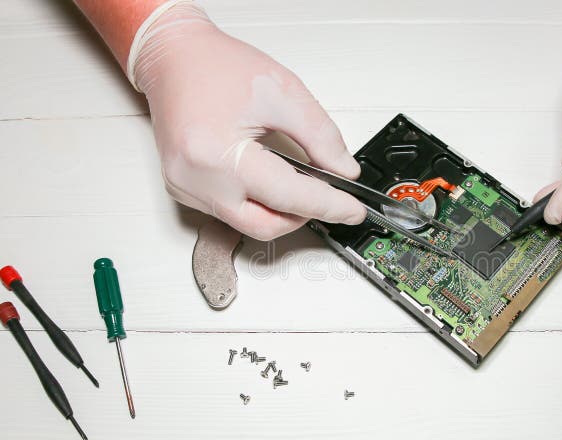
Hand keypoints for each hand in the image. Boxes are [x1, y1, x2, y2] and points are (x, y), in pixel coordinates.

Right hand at [132, 4, 364, 239]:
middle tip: (327, 194)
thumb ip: (321, 137)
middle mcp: (196, 179)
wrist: (174, 55)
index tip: (352, 211)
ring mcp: (186, 188)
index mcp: (218, 154)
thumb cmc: (216, 66)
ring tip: (296, 179)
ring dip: (280, 210)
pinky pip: (230, 212)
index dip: (327, 206)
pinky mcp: (183, 189)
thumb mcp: (284, 93)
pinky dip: (257, 202)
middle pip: (266, 225)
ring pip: (248, 223)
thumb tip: (344, 170)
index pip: (288, 196)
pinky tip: (267, 177)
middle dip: (303, 214)